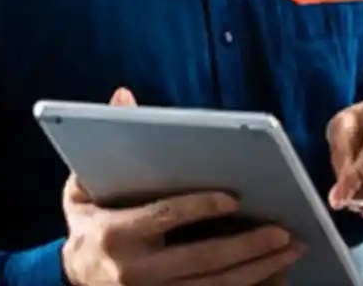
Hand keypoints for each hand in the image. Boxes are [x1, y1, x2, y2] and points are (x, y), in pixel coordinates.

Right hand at [60, 88, 305, 285]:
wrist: (71, 277)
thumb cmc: (89, 221)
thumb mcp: (86, 183)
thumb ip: (108, 140)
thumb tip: (124, 95)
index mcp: (114, 234)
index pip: (165, 217)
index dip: (201, 207)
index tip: (236, 197)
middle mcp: (131, 271)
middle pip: (199, 259)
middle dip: (246, 245)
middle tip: (283, 230)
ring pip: (212, 285)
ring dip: (257, 268)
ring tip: (291, 249)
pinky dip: (246, 285)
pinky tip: (274, 271)